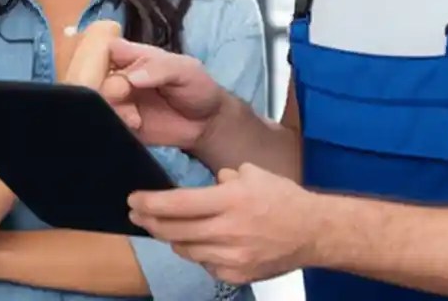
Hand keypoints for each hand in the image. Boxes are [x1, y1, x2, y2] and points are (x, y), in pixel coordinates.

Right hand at [98, 38, 226, 151]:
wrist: (207, 125)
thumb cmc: (197, 87)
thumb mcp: (185, 70)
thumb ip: (160, 68)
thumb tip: (132, 78)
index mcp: (132, 57)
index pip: (105, 49)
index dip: (99, 55)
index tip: (109, 67)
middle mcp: (120, 77)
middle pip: (95, 77)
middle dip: (107, 86)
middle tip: (123, 93)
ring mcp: (118, 103)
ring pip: (97, 102)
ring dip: (110, 108)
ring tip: (134, 118)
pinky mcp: (121, 125)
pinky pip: (106, 124)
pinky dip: (115, 124)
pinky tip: (135, 125)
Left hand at [127, 164, 318, 285]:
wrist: (314, 232)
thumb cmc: (283, 199)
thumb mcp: (253, 173)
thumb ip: (224, 177)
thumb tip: (209, 182)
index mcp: (230, 200)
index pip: (177, 204)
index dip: (150, 203)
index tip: (133, 200)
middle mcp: (228, 230)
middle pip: (173, 231)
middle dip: (149, 223)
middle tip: (137, 215)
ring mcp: (232, 256)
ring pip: (185, 249)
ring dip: (172, 238)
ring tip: (167, 228)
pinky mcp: (236, 273)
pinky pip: (204, 264)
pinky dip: (198, 252)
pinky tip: (201, 242)